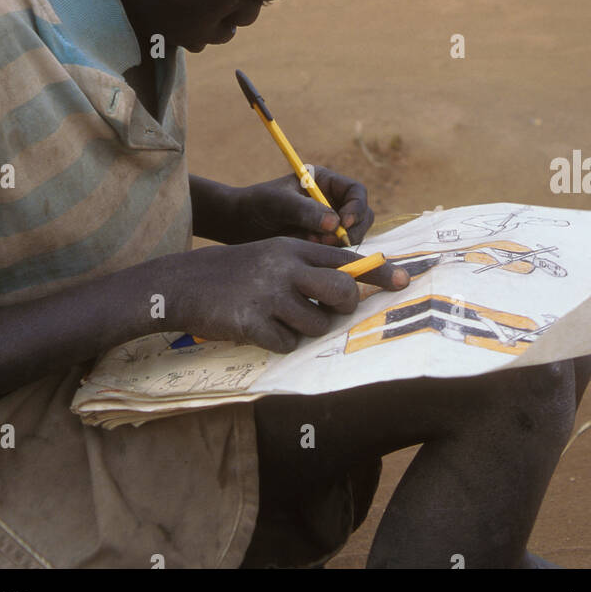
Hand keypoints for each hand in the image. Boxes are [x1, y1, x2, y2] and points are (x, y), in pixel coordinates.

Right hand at [177, 237, 408, 354]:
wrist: (185, 281)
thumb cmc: (239, 271)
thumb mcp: (274, 254)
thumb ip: (310, 264)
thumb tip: (356, 282)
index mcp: (293, 247)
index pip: (347, 258)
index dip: (380, 272)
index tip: (405, 281)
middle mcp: (285, 267)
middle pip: (344, 291)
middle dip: (346, 306)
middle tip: (331, 309)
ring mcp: (269, 295)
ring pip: (320, 324)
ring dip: (310, 329)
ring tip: (286, 320)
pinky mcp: (253, 323)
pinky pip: (290, 344)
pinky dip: (283, 342)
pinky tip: (264, 330)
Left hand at [229, 166, 374, 245]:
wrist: (239, 225)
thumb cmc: (258, 204)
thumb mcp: (280, 203)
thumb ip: (306, 211)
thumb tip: (335, 224)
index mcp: (326, 183)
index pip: (356, 193)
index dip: (356, 208)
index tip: (344, 224)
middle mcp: (332, 203)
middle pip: (362, 217)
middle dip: (351, 231)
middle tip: (330, 241)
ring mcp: (328, 225)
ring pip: (351, 238)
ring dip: (337, 244)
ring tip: (310, 242)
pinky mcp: (321, 244)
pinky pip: (336, 252)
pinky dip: (327, 254)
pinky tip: (306, 249)